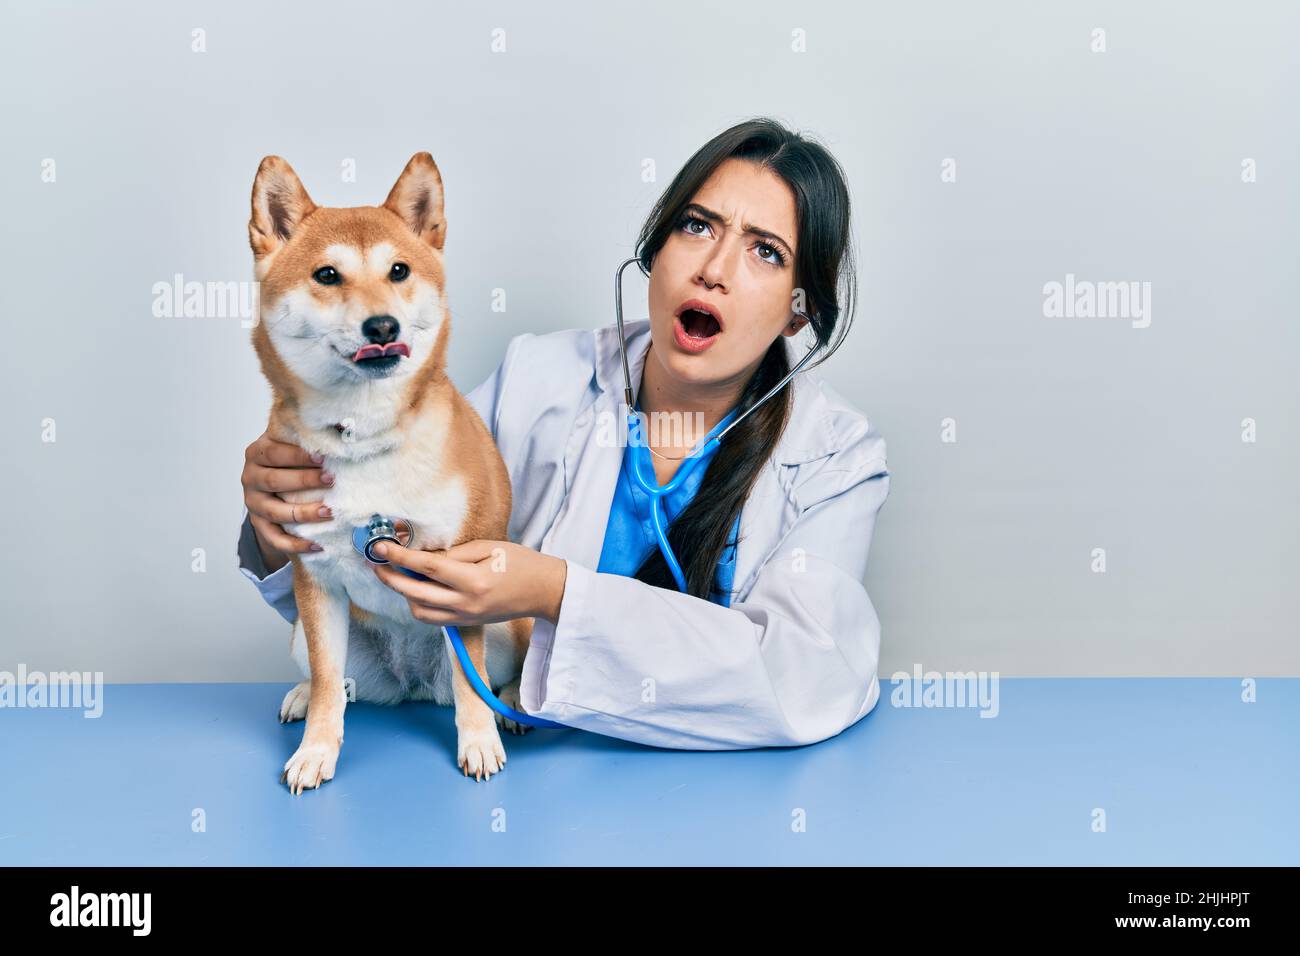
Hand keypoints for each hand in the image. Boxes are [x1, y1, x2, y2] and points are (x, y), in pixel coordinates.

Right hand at [241, 429, 334, 572]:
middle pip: (274, 481)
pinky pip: (275, 538)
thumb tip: (344, 426)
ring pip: (275, 512)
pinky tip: (317, 545)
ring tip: (329, 512)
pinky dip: (296, 544)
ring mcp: (253, 503)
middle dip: (305, 481)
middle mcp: (250, 478)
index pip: (274, 453)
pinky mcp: (259, 525)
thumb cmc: (288, 461)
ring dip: (304, 513)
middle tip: (332, 480)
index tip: (324, 456)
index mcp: (257, 453)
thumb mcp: (290, 445)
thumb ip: (307, 437)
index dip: (298, 455)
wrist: (268, 487)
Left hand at [368, 539, 567, 626]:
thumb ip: (456, 552)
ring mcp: (465, 617)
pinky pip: (432, 618)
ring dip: (403, 594)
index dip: (399, 556)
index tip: (380, 547)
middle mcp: (465, 603)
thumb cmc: (521, 563)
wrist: (544, 592)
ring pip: (419, 612)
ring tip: (398, 574)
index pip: (426, 567)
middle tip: (376, 563)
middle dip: (390, 578)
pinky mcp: (466, 623)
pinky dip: (418, 603)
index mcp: (473, 581)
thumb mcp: (490, 547)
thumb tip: (425, 556)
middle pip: (415, 594)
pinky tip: (417, 588)